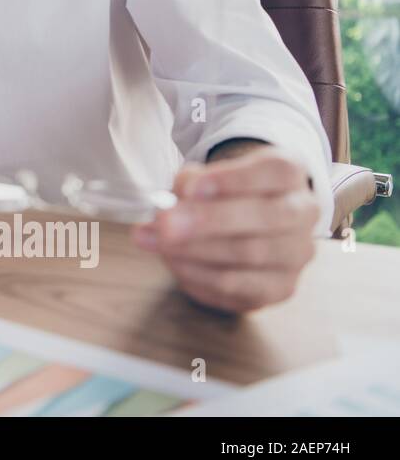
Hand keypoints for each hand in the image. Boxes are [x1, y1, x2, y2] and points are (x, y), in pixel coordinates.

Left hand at [132, 147, 318, 312]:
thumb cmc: (218, 194)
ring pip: (251, 253)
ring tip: (155, 240)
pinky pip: (239, 285)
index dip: (233, 179)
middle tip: (164, 222)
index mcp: (289, 173)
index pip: (275, 171)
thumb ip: (191, 182)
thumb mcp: (203, 176)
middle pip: (267, 216)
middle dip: (210, 220)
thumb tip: (184, 196)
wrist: (240, 227)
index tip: (191, 187)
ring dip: (196, 249)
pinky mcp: (280, 288)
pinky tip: (172, 261)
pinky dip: (199, 274)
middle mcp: (304, 212)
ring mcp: (297, 254)